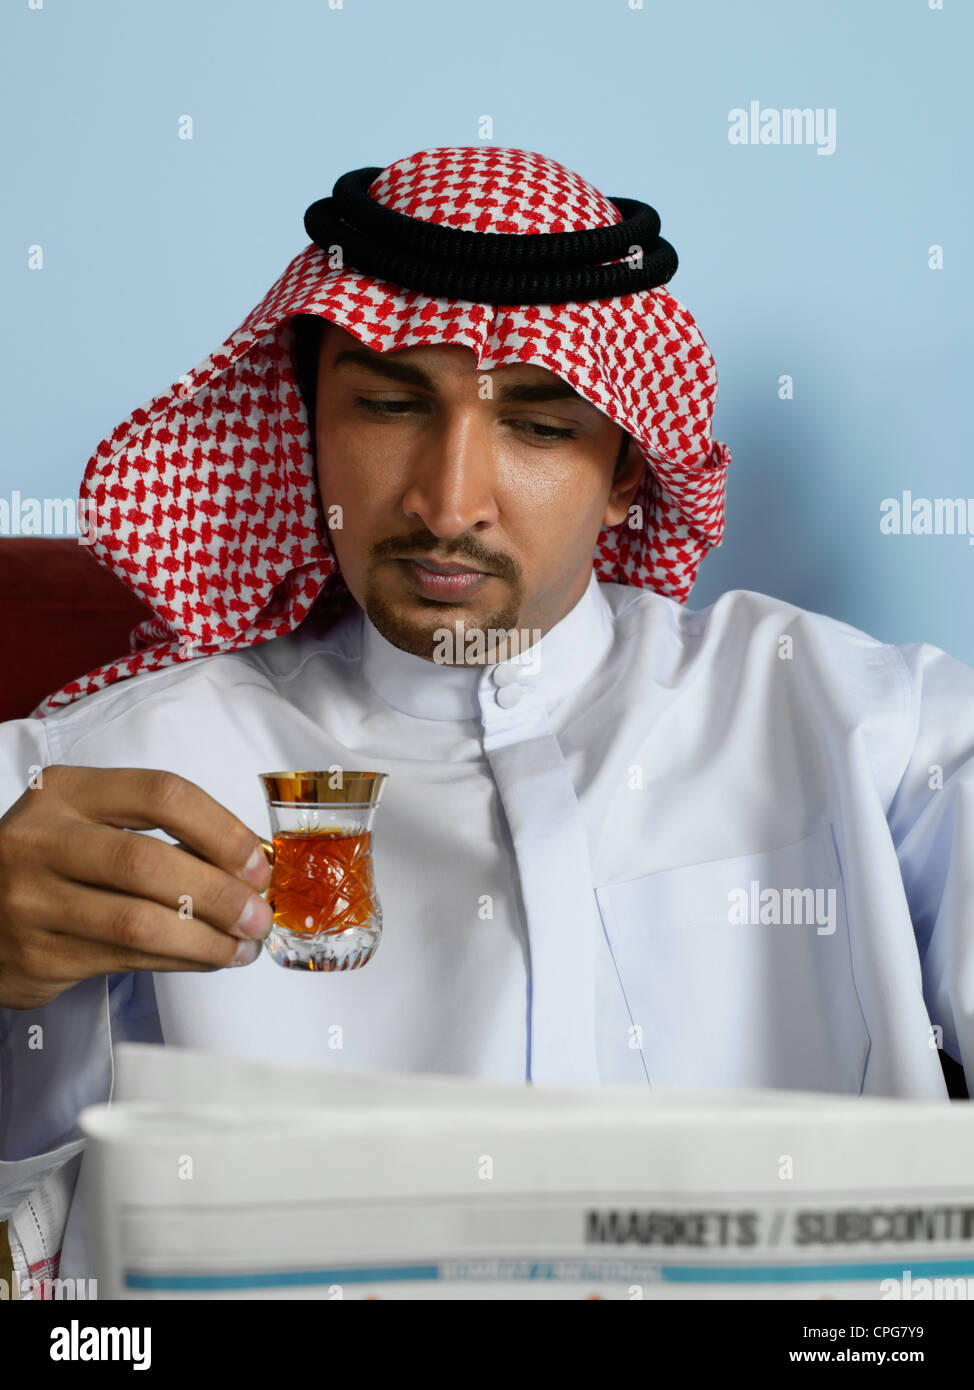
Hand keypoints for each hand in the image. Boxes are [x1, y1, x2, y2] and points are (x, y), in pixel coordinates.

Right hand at [0, 765, 273, 1009]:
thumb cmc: (47, 859)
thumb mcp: (84, 819)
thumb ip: (154, 829)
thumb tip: (245, 862)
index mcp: (65, 791)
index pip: (161, 795)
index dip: (221, 829)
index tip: (256, 862)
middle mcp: (41, 840)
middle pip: (150, 863)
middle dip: (220, 893)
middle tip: (258, 914)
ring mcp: (32, 900)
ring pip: (139, 923)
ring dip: (206, 939)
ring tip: (242, 945)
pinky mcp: (37, 955)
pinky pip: (126, 961)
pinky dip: (180, 961)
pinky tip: (207, 957)